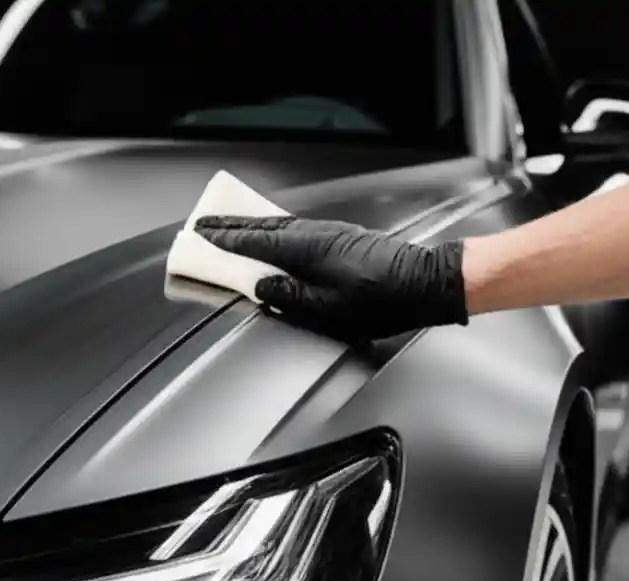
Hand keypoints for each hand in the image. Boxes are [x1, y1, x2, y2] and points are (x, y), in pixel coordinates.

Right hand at [195, 215, 468, 341]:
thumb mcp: (329, 310)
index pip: (256, 242)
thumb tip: (262, 288)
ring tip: (230, 227)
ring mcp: (329, 233)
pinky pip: (295, 228)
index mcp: (308, 251)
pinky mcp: (341, 237)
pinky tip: (271, 234)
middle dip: (232, 225)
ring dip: (251, 225)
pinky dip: (273, 229)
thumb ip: (290, 298)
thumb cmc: (382, 301)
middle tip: (205, 222)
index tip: (203, 233)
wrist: (425, 282)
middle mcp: (316, 235)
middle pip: (264, 226)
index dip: (226, 239)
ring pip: (279, 225)